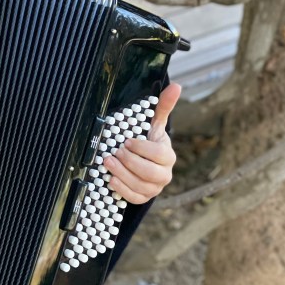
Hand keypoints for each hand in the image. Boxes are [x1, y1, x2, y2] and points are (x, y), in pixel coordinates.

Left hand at [102, 82, 179, 204]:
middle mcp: (164, 174)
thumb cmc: (148, 140)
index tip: (126, 141)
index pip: (160, 154)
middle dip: (130, 162)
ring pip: (141, 186)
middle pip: (150, 173)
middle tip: (115, 152)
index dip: (142, 149)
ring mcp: (154, 188)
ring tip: (108, 162)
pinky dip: (122, 190)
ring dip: (122, 175)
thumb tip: (176, 86)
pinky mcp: (143, 197)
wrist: (144, 161)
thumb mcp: (154, 123)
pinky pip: (135, 198)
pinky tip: (111, 180)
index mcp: (168, 156)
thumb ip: (163, 106)